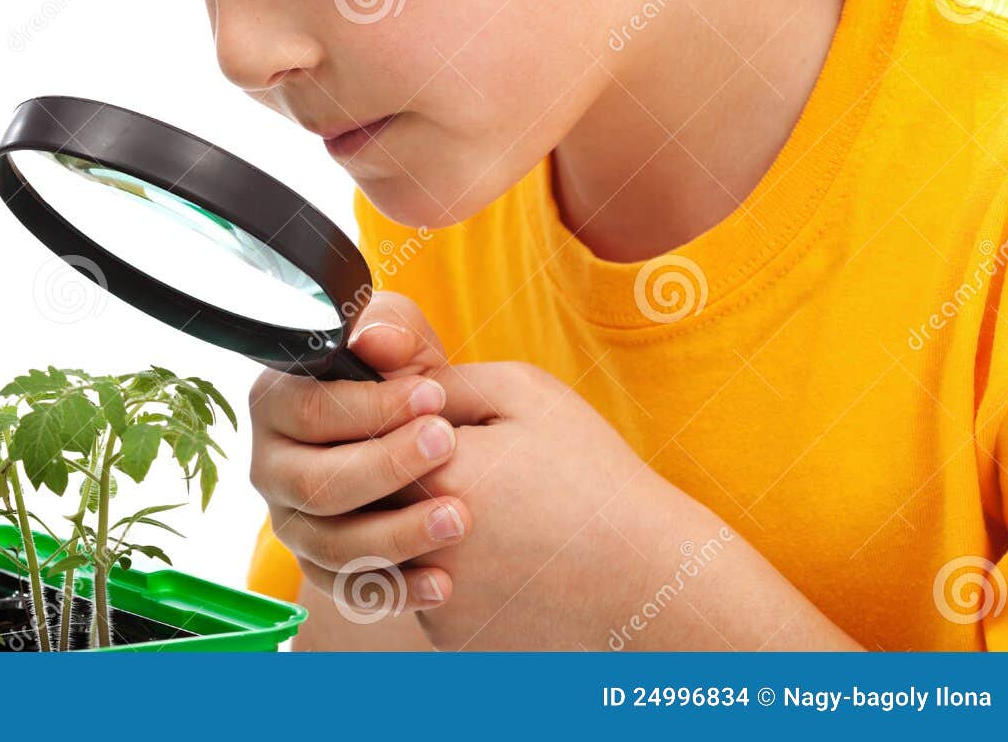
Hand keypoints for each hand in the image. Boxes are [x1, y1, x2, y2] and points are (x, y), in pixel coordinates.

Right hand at [247, 292, 469, 614]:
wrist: (419, 436)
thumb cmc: (401, 379)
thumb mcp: (399, 340)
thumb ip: (390, 328)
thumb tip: (377, 341)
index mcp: (275, 404)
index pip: (309, 411)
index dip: (373, 407)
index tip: (433, 396)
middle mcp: (271, 467)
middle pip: (315, 482)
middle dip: (387, 467)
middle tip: (448, 445)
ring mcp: (292, 522)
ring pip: (331, 544)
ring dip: (398, 534)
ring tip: (459, 517)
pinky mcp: (320, 565)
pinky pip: (348, 591)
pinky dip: (396, 590)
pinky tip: (445, 582)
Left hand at [395, 359, 726, 649]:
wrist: (646, 579)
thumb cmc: (590, 476)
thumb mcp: (524, 395)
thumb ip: (440, 378)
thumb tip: (380, 370)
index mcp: (427, 472)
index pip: (361, 439)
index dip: (392, 428)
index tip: (436, 432)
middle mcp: (412, 541)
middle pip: (364, 498)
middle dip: (395, 482)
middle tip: (463, 478)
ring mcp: (426, 596)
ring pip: (383, 551)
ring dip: (407, 533)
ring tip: (482, 520)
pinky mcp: (446, 636)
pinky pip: (418, 596)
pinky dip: (444, 577)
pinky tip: (498, 564)